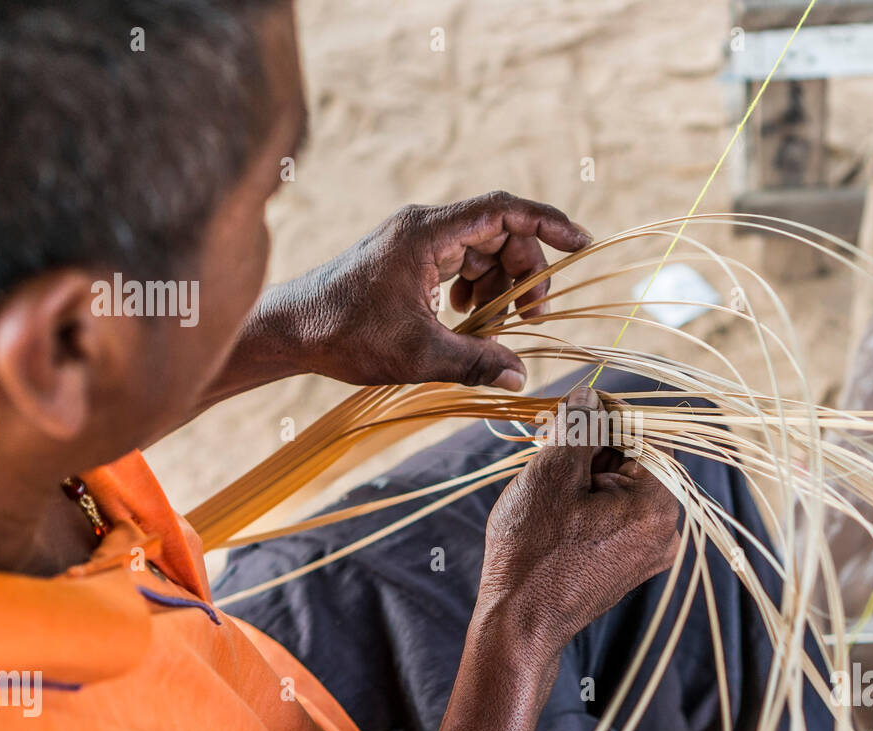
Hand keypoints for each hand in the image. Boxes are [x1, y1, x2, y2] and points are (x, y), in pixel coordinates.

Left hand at [281, 191, 591, 390]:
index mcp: (427, 233)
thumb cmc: (344, 334)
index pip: (503, 210)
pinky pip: (462, 266)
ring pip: (483, 253)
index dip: (548, 222)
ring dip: (501, 288)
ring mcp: (416, 243)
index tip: (582, 243)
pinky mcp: (410, 261)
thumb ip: (475, 363)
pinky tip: (466, 324)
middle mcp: (424, 228)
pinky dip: (477, 293)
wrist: (290, 331)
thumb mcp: (417, 354)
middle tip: (531, 319)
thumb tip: (521, 377)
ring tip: (494, 330)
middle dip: (525, 274)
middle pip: (500, 235)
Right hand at [473, 387, 681, 668]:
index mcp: (657, 503)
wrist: (519, 625)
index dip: (606, 414)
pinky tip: (553, 501)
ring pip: (621, 486)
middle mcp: (665, 529)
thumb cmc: (533, 550)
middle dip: (591, 443)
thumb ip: (579, 426)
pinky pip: (615, 514)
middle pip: (635, 459)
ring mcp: (648, 550)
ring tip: (543, 472)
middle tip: (546, 439)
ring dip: (584, 469)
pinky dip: (588, 499)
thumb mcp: (552, 473)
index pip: (645, 432)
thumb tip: (591, 395)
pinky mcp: (628, 563)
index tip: (569, 410)